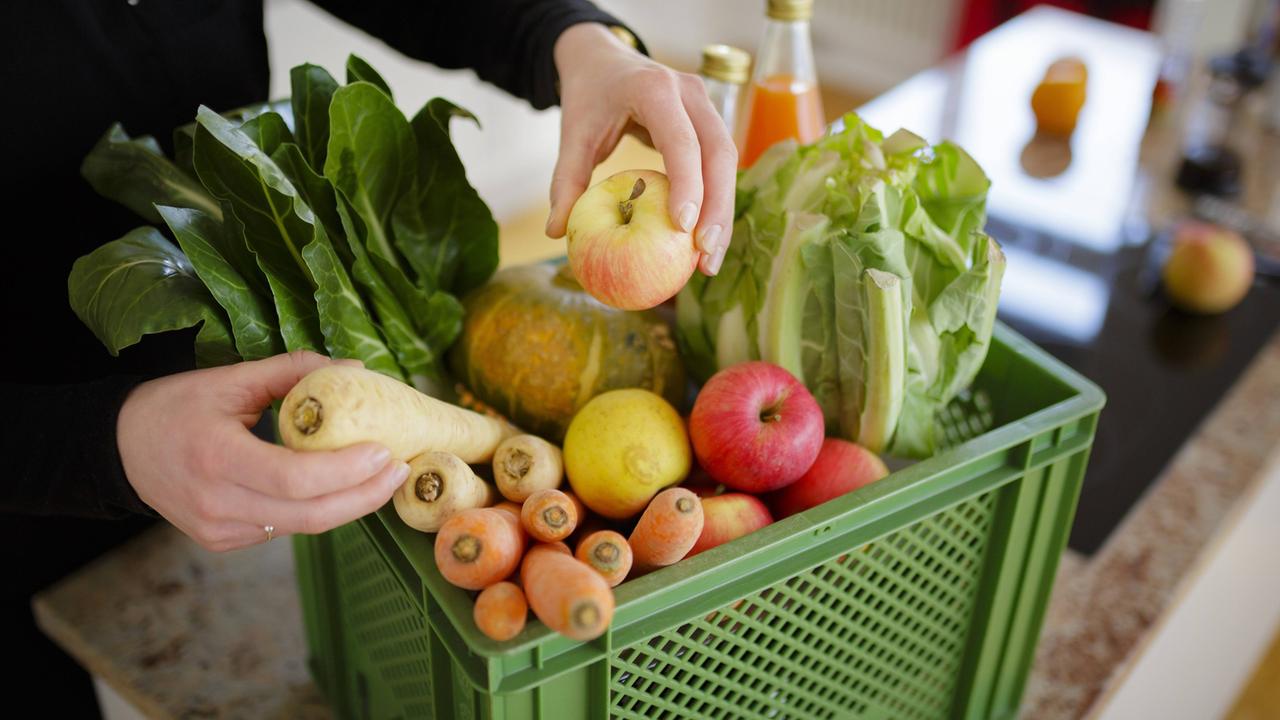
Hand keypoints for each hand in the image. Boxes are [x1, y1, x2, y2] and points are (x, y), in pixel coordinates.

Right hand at [117, 350, 409, 551]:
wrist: (120, 448)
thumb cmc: (175, 406)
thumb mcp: (230, 378)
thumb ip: (293, 371)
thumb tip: (357, 370)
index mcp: (215, 456)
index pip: (294, 479)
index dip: (347, 471)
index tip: (386, 452)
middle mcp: (216, 502)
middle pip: (308, 514)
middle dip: (365, 496)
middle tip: (400, 471)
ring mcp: (218, 529)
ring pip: (302, 527)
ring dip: (349, 505)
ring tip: (383, 478)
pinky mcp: (223, 541)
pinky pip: (283, 529)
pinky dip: (317, 510)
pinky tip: (341, 489)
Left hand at [547, 23, 736, 275]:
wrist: (604, 59)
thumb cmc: (589, 97)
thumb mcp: (574, 133)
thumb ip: (567, 180)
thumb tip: (556, 232)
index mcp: (654, 90)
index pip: (682, 140)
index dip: (688, 184)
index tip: (684, 228)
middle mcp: (690, 94)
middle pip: (720, 153)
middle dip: (717, 208)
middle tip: (704, 257)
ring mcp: (706, 106)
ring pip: (728, 161)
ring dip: (723, 213)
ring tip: (709, 261)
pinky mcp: (710, 122)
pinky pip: (721, 165)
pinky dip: (717, 203)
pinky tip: (706, 241)